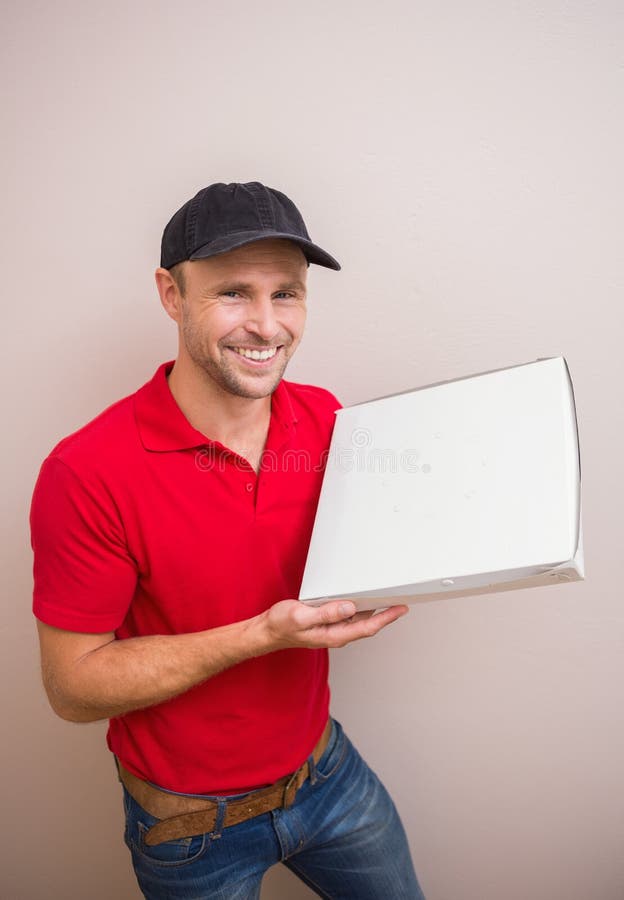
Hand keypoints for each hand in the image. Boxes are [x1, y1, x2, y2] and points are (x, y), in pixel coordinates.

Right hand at [259, 598, 408, 650]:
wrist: (268, 630)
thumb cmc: (282, 625)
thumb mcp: (301, 616)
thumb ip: (325, 613)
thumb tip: (349, 607)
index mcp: (334, 635)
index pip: (367, 627)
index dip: (387, 618)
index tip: (401, 608)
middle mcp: (337, 633)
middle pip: (368, 623)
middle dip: (387, 613)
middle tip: (402, 599)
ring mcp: (333, 628)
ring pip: (360, 619)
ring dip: (375, 609)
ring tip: (390, 596)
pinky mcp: (328, 622)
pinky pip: (350, 614)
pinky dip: (361, 606)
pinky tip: (364, 598)